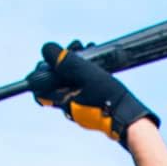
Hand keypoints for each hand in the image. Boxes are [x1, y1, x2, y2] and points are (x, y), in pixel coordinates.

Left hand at [27, 41, 158, 146]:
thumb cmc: (106, 97)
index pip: (39, 88)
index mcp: (61, 100)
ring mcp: (79, 108)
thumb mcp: (84, 73)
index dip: (42, 71)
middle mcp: (68, 106)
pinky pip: (83, 89)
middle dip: (64, 62)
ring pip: (71, 83)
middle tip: (77, 47)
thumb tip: (46, 50)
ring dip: (77, 65)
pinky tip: (97, 64)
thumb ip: (64, 62)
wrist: (127, 117)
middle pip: (56, 81)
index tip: (52, 58)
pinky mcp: (91, 108)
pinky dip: (86, 75)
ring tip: (90, 49)